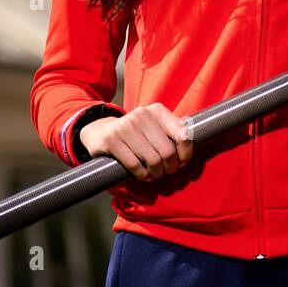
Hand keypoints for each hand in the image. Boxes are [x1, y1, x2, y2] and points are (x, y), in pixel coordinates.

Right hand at [79, 102, 193, 180]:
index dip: (186, 154)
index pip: (183, 134)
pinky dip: (143, 175)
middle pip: (168, 152)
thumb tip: (188, 154)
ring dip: (156, 174)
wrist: (99, 130)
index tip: (182, 163)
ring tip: (155, 175)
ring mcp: (125, 126)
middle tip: (166, 172)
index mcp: (158, 110)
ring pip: (153, 160)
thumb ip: (171, 134)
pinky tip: (143, 175)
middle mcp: (142, 115)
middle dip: (170, 168)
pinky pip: (135, 165)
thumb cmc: (135, 133)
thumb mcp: (154, 126)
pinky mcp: (111, 140)